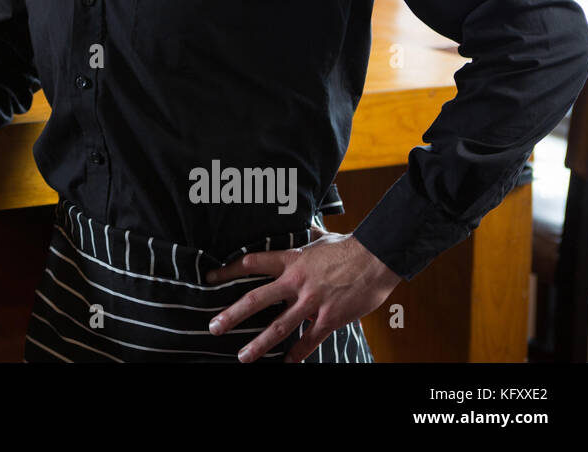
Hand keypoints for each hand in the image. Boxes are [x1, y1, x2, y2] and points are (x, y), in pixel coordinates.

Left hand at [204, 224, 400, 362]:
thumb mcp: (321, 238)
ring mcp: (312, 301)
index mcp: (291, 260)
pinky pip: (310, 340)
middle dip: (232, 315)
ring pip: (279, 326)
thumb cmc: (350, 246)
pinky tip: (287, 364)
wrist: (378, 257)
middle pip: (256, 299)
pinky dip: (298, 354)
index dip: (228, 271)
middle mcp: (296, 281)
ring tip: (243, 357)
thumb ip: (306, 236)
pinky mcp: (330, 317)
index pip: (251, 264)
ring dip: (259, 344)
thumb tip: (301, 224)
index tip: (209, 279)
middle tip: (213, 327)